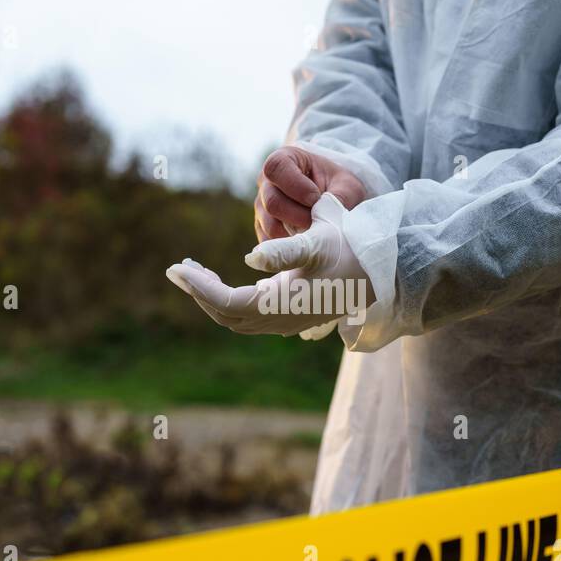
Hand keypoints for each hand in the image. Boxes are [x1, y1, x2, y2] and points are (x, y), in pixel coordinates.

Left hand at [170, 193, 372, 337]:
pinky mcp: (289, 316)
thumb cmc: (351, 245)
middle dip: (199, 292)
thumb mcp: (319, 238)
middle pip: (227, 314)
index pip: (230, 302)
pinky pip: (247, 315)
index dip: (200, 288)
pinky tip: (216, 278)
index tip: (178, 269)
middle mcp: (284, 320)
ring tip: (192, 271)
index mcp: (287, 303)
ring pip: (235, 317)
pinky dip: (225, 299)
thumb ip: (284, 250)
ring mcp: (287, 322)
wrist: (383, 267)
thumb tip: (250, 258)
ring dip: (210, 296)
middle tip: (177, 268)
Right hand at [255, 146, 369, 241]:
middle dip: (298, 216)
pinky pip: (270, 242)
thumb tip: (331, 219)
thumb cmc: (339, 186)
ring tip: (314, 229)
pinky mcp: (263, 229)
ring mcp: (262, 207)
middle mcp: (267, 182)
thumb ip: (341, 197)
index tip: (315, 198)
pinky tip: (305, 240)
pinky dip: (289, 245)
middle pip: (272, 202)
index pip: (276, 168)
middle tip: (318, 220)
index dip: (295, 185)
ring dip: (295, 233)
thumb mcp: (347, 186)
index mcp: (285, 160)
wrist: (333, 200)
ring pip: (270, 226)